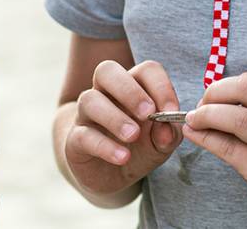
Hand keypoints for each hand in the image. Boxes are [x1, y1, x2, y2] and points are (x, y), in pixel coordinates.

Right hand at [63, 60, 182, 194]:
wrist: (112, 176)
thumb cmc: (140, 149)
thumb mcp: (162, 143)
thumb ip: (168, 134)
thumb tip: (166, 129)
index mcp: (133, 87)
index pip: (145, 70)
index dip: (160, 86)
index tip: (172, 111)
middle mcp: (105, 94)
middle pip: (107, 71)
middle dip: (129, 90)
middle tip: (148, 114)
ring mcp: (86, 115)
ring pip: (89, 100)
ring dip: (114, 117)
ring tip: (133, 136)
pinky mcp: (74, 140)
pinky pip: (83, 135)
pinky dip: (104, 146)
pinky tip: (122, 157)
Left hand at [181, 73, 246, 228]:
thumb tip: (220, 99)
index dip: (224, 85)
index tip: (211, 96)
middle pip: (243, 90)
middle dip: (213, 94)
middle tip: (200, 107)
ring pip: (235, 118)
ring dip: (205, 116)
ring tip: (193, 120)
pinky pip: (230, 150)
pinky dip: (206, 139)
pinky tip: (195, 135)